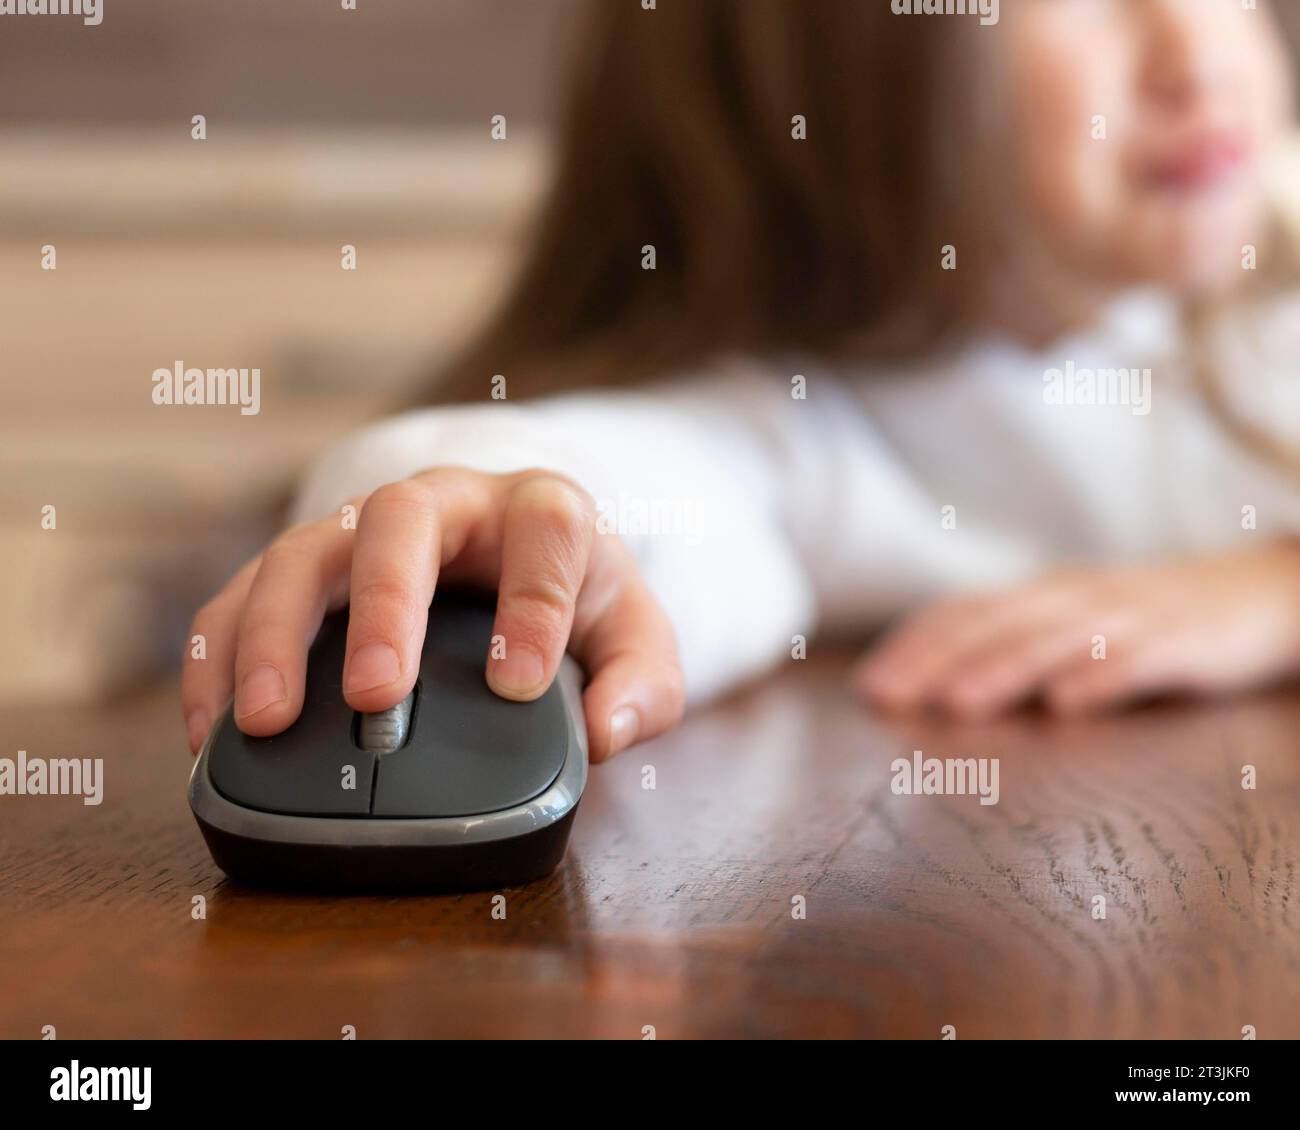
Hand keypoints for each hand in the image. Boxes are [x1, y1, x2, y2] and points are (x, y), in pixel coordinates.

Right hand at [181, 467, 684, 761]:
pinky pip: (244, 593)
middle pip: (400, 518)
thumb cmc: (576, 596)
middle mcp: (446, 504)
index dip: (533, 604)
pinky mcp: (309, 570)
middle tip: (375, 694)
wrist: (515, 550)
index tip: (517, 681)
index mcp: (539, 511)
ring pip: (303, 551)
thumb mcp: (633, 635)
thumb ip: (643, 683)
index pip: (545, 530)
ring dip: (276, 632)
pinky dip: (220, 655)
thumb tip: (608, 731)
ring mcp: (365, 530)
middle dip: (383, 604)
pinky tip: (212, 727)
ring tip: (266, 720)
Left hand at [855, 543, 1299, 718]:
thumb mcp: (1067, 623)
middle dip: (937, 660)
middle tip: (888, 695)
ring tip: (956, 702)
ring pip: (1055, 641)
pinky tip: (1066, 704)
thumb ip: (1006, 645)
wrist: (1256, 593)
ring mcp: (1129, 617)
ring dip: (1002, 670)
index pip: (962, 613)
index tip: (867, 685)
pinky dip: (1100, 677)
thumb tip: (925, 685)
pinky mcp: (1184, 643)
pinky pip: (1139, 659)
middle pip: (995, 625)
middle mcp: (1074, 598)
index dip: (912, 646)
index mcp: (1039, 595)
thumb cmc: (1141, 620)